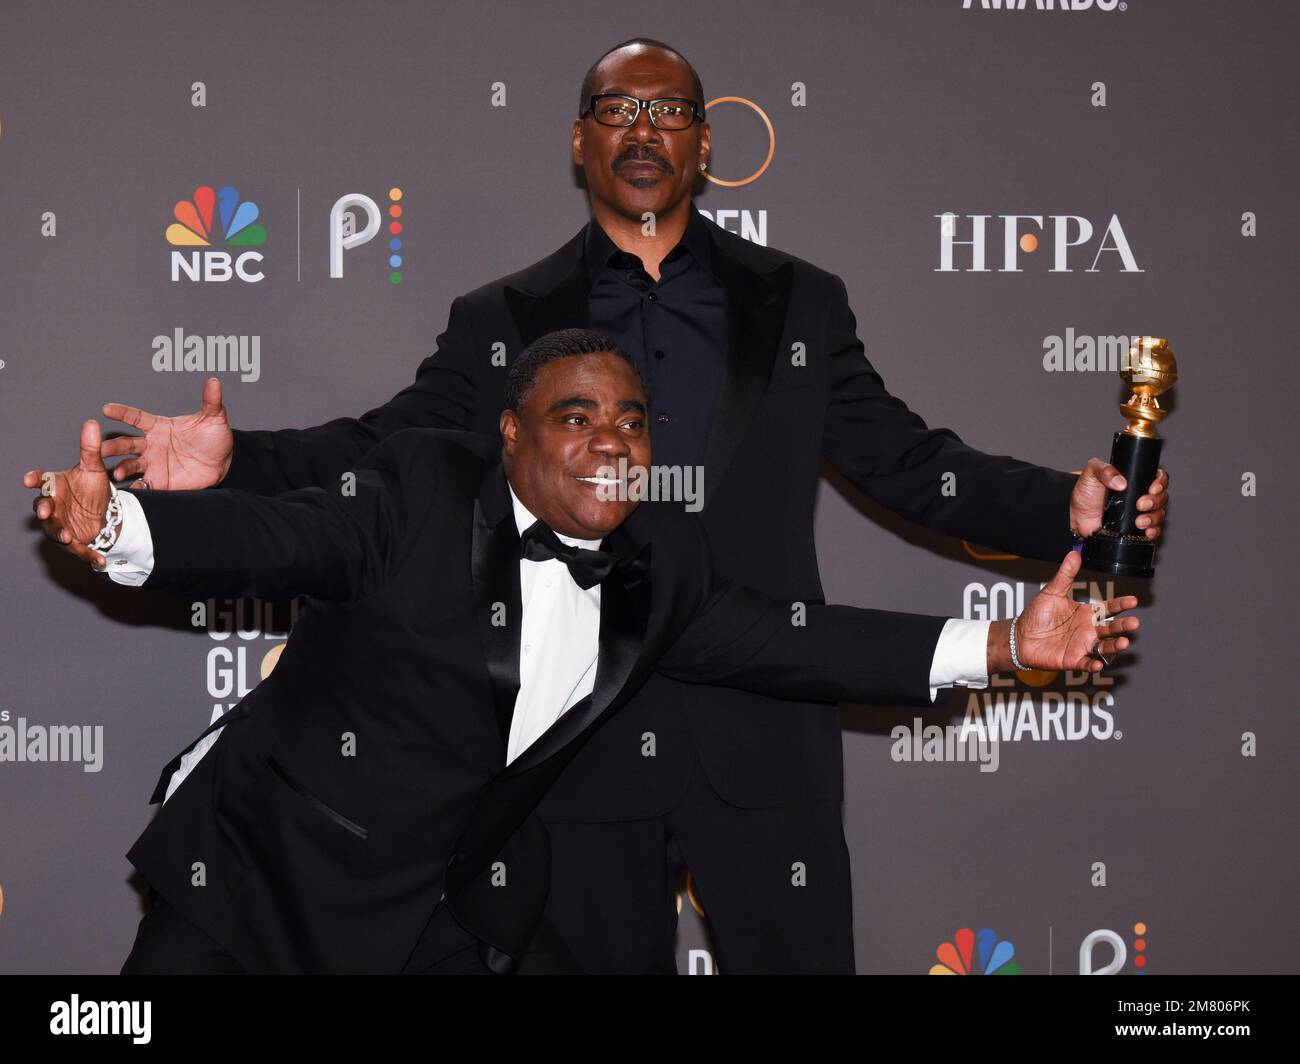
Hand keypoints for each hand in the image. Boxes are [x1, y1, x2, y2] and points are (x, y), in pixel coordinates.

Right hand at [23, 420, 114, 568]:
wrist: (105, 514)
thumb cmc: (93, 488)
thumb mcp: (95, 469)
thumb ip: (91, 449)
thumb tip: (91, 423)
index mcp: (55, 486)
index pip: (42, 481)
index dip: (35, 479)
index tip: (29, 478)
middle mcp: (53, 506)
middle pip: (43, 507)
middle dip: (43, 509)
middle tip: (45, 510)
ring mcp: (60, 524)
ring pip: (55, 530)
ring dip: (60, 534)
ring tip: (70, 538)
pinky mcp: (73, 541)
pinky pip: (79, 549)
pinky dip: (88, 555)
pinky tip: (100, 560)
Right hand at [99, 376, 233, 489]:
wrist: (224, 464)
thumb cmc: (214, 438)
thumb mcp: (214, 418)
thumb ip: (211, 400)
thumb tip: (214, 382)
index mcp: (159, 426)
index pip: (136, 417)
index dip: (122, 413)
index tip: (107, 409)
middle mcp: (151, 444)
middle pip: (127, 444)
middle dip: (113, 446)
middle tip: (101, 448)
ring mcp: (153, 463)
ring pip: (130, 465)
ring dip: (122, 468)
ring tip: (117, 472)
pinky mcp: (159, 481)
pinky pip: (144, 485)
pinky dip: (136, 488)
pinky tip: (131, 491)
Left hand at [998, 550, 1139, 673]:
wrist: (1019, 636)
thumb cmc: (1037, 615)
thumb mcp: (1051, 592)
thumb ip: (1065, 575)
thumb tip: (1074, 554)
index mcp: (1086, 614)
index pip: (1108, 608)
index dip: (1121, 605)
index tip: (1133, 601)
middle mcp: (1088, 630)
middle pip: (1111, 628)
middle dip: (1123, 626)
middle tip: (1134, 623)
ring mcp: (1082, 646)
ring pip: (1103, 647)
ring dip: (1114, 646)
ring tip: (1123, 642)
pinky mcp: (1072, 660)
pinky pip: (1086, 663)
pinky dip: (1092, 664)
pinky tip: (1097, 663)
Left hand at [1069, 457, 1167, 539]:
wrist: (1074, 515)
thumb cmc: (1085, 492)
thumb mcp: (1092, 473)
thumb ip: (1105, 470)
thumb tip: (1121, 481)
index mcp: (1136, 479)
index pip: (1158, 478)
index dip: (1160, 482)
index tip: (1152, 488)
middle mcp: (1141, 495)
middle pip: (1162, 497)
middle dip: (1155, 502)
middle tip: (1141, 504)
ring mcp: (1140, 513)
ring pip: (1159, 514)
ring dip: (1153, 518)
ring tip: (1139, 521)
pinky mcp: (1136, 528)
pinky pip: (1153, 531)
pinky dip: (1153, 532)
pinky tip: (1146, 532)